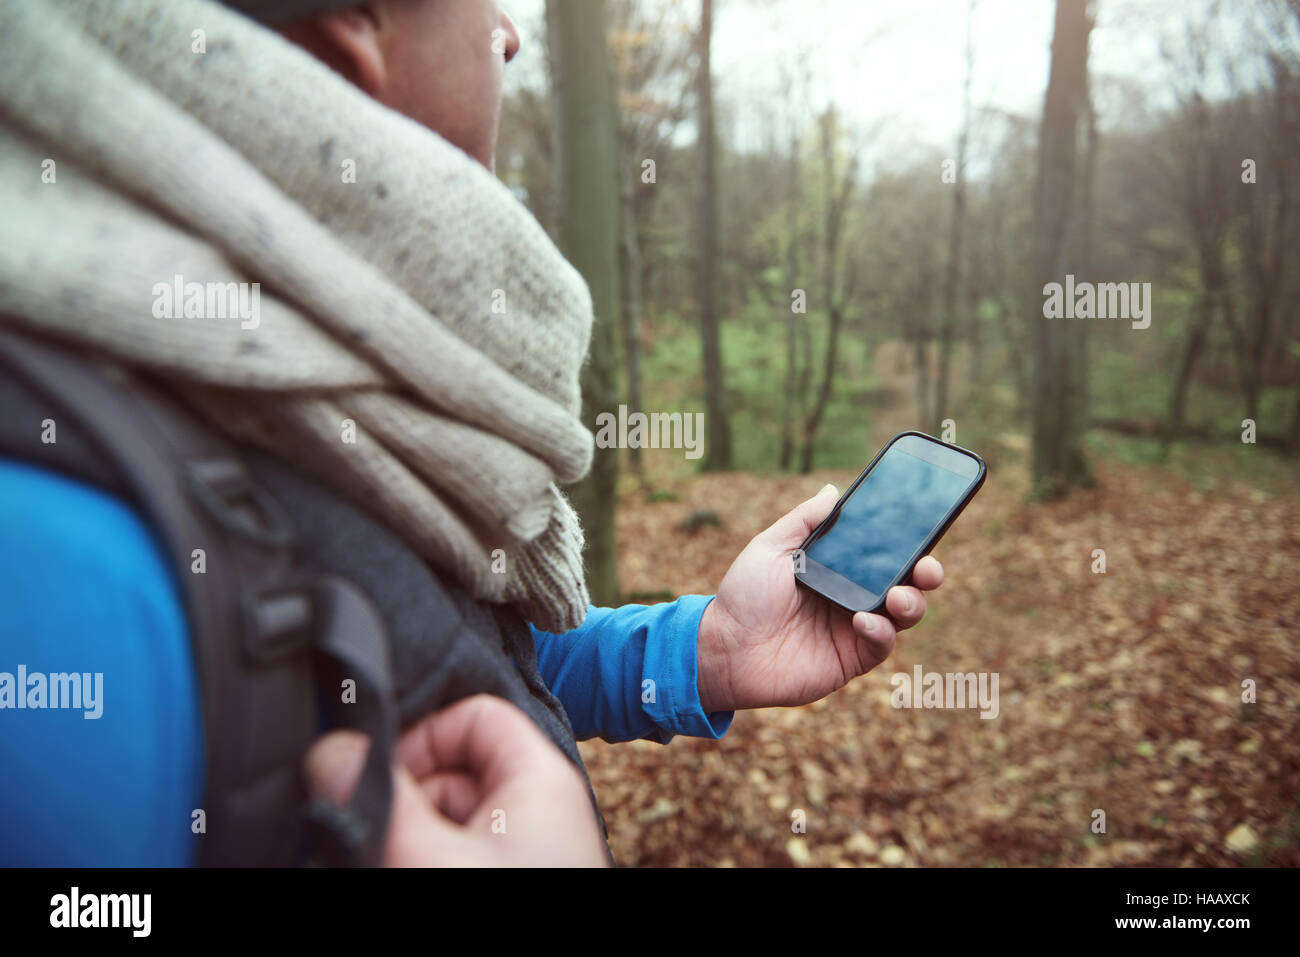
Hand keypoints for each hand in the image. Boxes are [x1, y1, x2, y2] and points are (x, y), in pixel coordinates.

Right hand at [305, 694, 608, 866]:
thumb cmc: (506, 931)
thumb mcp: (427, 856)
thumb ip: (378, 799)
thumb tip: (333, 750)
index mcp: (539, 780)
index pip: (475, 717)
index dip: (419, 737)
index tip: (376, 778)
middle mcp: (538, 812)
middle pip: (454, 774)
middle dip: (404, 804)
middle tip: (373, 837)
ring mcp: (527, 856)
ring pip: (450, 825)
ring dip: (408, 842)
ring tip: (390, 866)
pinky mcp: (511, 883)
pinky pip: (457, 859)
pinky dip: (423, 864)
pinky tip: (398, 872)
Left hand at [696, 483, 944, 711]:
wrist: (723, 649)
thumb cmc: (743, 596)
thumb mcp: (770, 547)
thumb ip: (804, 520)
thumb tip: (833, 491)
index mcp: (838, 568)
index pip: (884, 553)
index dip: (909, 543)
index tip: (926, 526)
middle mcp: (853, 596)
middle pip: (906, 582)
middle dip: (926, 574)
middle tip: (927, 568)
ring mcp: (854, 629)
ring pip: (904, 614)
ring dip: (911, 602)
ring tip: (898, 595)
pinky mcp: (851, 659)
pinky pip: (882, 644)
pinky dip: (881, 631)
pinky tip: (863, 621)